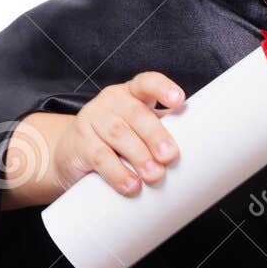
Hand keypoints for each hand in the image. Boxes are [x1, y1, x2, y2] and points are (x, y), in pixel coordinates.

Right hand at [52, 71, 183, 196]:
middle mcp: (111, 101)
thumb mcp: (137, 129)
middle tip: (170, 156)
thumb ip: (160, 133)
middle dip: (155, 135)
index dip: (163, 89)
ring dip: (139, 155)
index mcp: (130, 93)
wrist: (70, 152)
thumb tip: (196, 152)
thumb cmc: (114, 140)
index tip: (179, 101)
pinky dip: (117, 172)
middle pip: (135, 113)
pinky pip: (100, 156)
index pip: (146, 83)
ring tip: (154, 175)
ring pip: (118, 134)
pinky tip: (130, 185)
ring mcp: (92, 119)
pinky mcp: (79, 142)